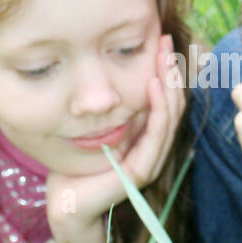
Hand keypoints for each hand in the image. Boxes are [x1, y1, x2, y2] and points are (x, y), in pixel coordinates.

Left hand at [45, 33, 184, 242]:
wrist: (67, 201)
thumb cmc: (78, 164)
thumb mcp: (98, 125)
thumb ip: (115, 107)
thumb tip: (118, 67)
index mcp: (148, 137)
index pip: (168, 99)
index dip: (168, 71)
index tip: (161, 41)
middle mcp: (155, 148)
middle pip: (174, 104)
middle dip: (171, 71)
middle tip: (165, 42)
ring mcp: (151, 160)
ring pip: (170, 117)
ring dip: (169, 85)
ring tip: (163, 58)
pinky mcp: (141, 171)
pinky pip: (156, 135)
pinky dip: (159, 109)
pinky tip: (153, 85)